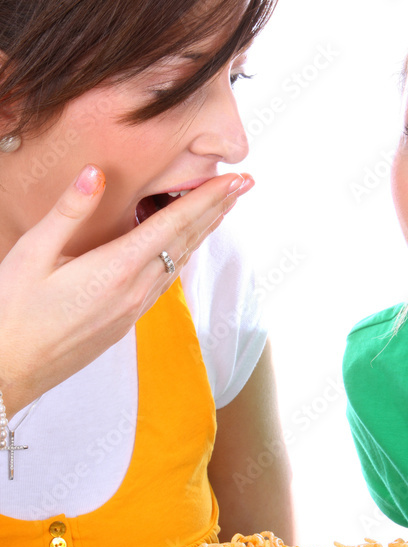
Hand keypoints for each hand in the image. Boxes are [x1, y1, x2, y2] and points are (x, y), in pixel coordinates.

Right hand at [0, 164, 252, 416]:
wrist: (8, 373)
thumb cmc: (12, 313)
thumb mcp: (32, 254)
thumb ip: (68, 212)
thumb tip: (96, 173)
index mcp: (116, 270)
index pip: (175, 224)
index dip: (208, 198)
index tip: (237, 179)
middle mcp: (135, 291)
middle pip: (187, 242)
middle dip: (217, 209)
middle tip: (244, 184)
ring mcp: (133, 310)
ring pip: (179, 263)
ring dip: (202, 233)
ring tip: (221, 208)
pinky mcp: (125, 323)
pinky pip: (164, 281)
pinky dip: (181, 255)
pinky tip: (182, 248)